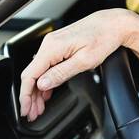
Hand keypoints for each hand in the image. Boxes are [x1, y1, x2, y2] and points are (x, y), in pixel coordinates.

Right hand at [18, 8, 135, 121]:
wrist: (113, 24)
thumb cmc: (103, 38)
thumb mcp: (84, 61)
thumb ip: (61, 73)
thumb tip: (43, 84)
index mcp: (52, 47)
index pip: (30, 75)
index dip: (25, 95)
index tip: (26, 109)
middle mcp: (49, 44)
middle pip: (31, 75)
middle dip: (30, 97)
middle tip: (32, 114)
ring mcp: (53, 44)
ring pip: (38, 71)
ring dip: (37, 91)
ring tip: (39, 108)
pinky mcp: (58, 46)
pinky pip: (46, 66)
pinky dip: (44, 81)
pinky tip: (46, 93)